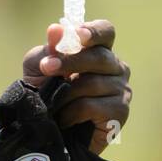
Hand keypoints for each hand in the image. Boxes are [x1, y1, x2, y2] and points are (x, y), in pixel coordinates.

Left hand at [22, 19, 131, 154]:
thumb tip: (55, 29)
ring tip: (55, 104)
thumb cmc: (46, 93)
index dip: (94, 31)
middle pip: (99, 56)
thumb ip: (48, 48)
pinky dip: (72, 112)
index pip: (106, 32)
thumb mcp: (39, 67)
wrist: (45, 130)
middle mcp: (116, 67)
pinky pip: (92, 105)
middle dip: (69, 62)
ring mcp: (122, 90)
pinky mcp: (120, 113)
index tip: (78, 35)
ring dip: (65, 94)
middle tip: (46, 68)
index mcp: (100, 51)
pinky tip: (65, 118)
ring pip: (92, 83)